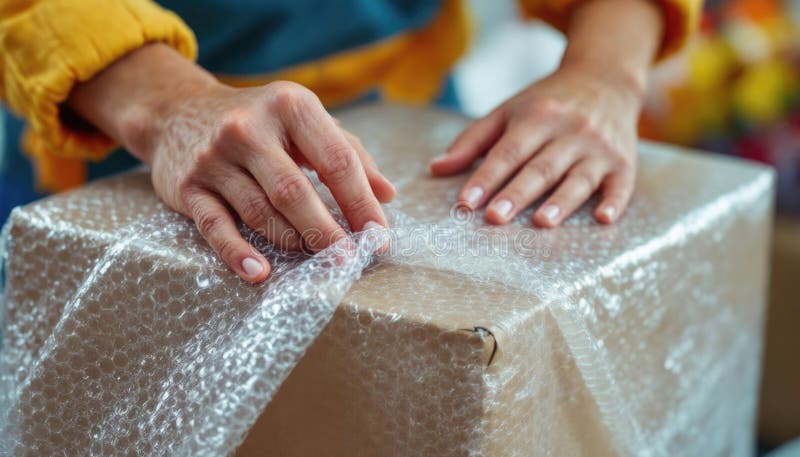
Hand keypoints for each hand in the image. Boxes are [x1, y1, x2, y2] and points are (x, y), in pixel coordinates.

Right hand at [69, 44, 394, 282]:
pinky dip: (238, 253)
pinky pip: (215, 226)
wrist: (177, 111)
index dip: (362, 203)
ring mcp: (214, 157)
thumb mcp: (306, 122)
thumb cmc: (260, 122)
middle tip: (350, 261)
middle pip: (296, 191)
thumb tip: (387, 196)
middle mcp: (249, 128)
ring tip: (319, 263)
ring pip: (261, 212)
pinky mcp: (187, 186)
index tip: (380, 235)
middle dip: (328, 232)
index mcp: (289, 106)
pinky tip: (259, 273)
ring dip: (293, 242)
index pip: (336, 161)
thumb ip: (349, 153)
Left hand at [430, 0, 661, 227]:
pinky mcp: (624, 162)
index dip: (486, 177)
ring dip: (561, 201)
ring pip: (578, 178)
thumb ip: (471, 141)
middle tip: (495, 218)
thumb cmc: (546, 103)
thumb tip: (434, 169)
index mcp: (536, 118)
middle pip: (540, 167)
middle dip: (517, 193)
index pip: (507, 152)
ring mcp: (599, 148)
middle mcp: (569, 131)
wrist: (604, 79)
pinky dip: (614, 201)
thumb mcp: (507, 112)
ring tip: (541, 223)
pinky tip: (603, 219)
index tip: (466, 202)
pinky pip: (621, 184)